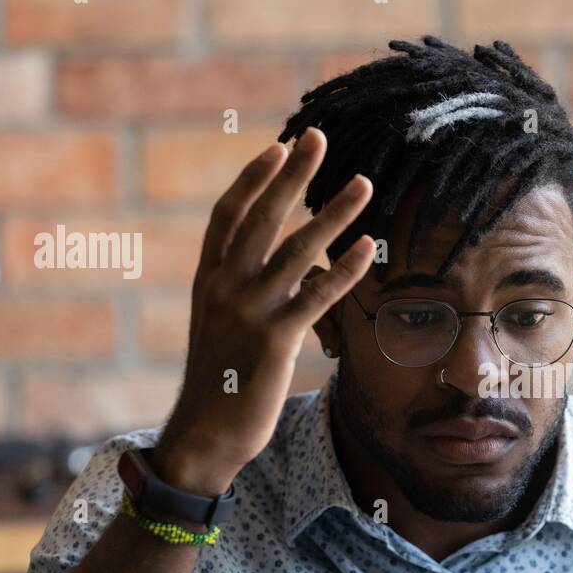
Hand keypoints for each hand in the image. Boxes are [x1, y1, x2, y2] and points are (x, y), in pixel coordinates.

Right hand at [152, 127, 373, 494]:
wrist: (204, 435)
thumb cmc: (220, 384)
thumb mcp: (220, 328)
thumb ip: (240, 293)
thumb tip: (279, 270)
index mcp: (208, 280)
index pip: (228, 216)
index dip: (254, 179)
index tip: (280, 148)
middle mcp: (224, 287)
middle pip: (262, 217)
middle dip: (292, 175)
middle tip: (319, 138)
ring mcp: (248, 312)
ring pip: (296, 250)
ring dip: (333, 213)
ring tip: (364, 184)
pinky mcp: (274, 340)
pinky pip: (316, 295)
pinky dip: (344, 269)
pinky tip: (368, 247)